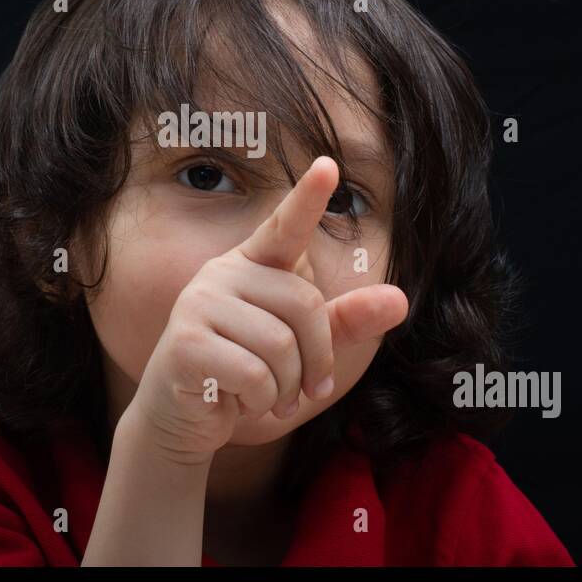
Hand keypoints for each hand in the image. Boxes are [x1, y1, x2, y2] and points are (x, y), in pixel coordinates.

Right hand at [125, 156, 408, 462]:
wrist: (181, 416)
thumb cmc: (245, 373)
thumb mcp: (302, 347)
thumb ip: (344, 322)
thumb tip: (400, 301)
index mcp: (252, 264)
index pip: (284, 227)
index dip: (307, 198)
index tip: (328, 166)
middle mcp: (222, 273)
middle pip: (304, 305)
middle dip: (316, 359)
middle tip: (306, 390)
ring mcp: (199, 305)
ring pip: (280, 346)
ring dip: (288, 388)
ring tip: (271, 398)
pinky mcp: (186, 344)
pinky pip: (254, 374)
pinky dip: (262, 401)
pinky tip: (242, 403)